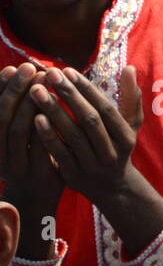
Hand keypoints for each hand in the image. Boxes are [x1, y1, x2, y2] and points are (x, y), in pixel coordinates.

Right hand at [0, 64, 62, 210]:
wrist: (36, 198)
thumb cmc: (27, 158)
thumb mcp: (15, 138)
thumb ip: (15, 113)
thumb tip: (12, 74)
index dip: (0, 88)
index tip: (12, 67)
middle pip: (3, 117)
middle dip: (16, 91)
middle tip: (30, 68)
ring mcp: (16, 166)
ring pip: (18, 132)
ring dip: (31, 105)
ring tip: (45, 83)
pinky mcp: (38, 175)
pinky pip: (40, 148)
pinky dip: (46, 128)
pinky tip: (54, 110)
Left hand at [28, 65, 144, 204]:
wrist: (113, 188)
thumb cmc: (118, 147)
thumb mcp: (130, 125)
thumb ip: (130, 97)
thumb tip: (130, 68)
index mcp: (126, 137)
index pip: (106, 109)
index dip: (86, 89)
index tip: (67, 70)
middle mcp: (111, 152)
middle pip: (89, 120)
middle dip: (69, 95)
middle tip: (49, 74)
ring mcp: (93, 165)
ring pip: (73, 135)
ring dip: (54, 111)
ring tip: (36, 90)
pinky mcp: (75, 175)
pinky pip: (60, 153)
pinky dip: (48, 135)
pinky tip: (35, 118)